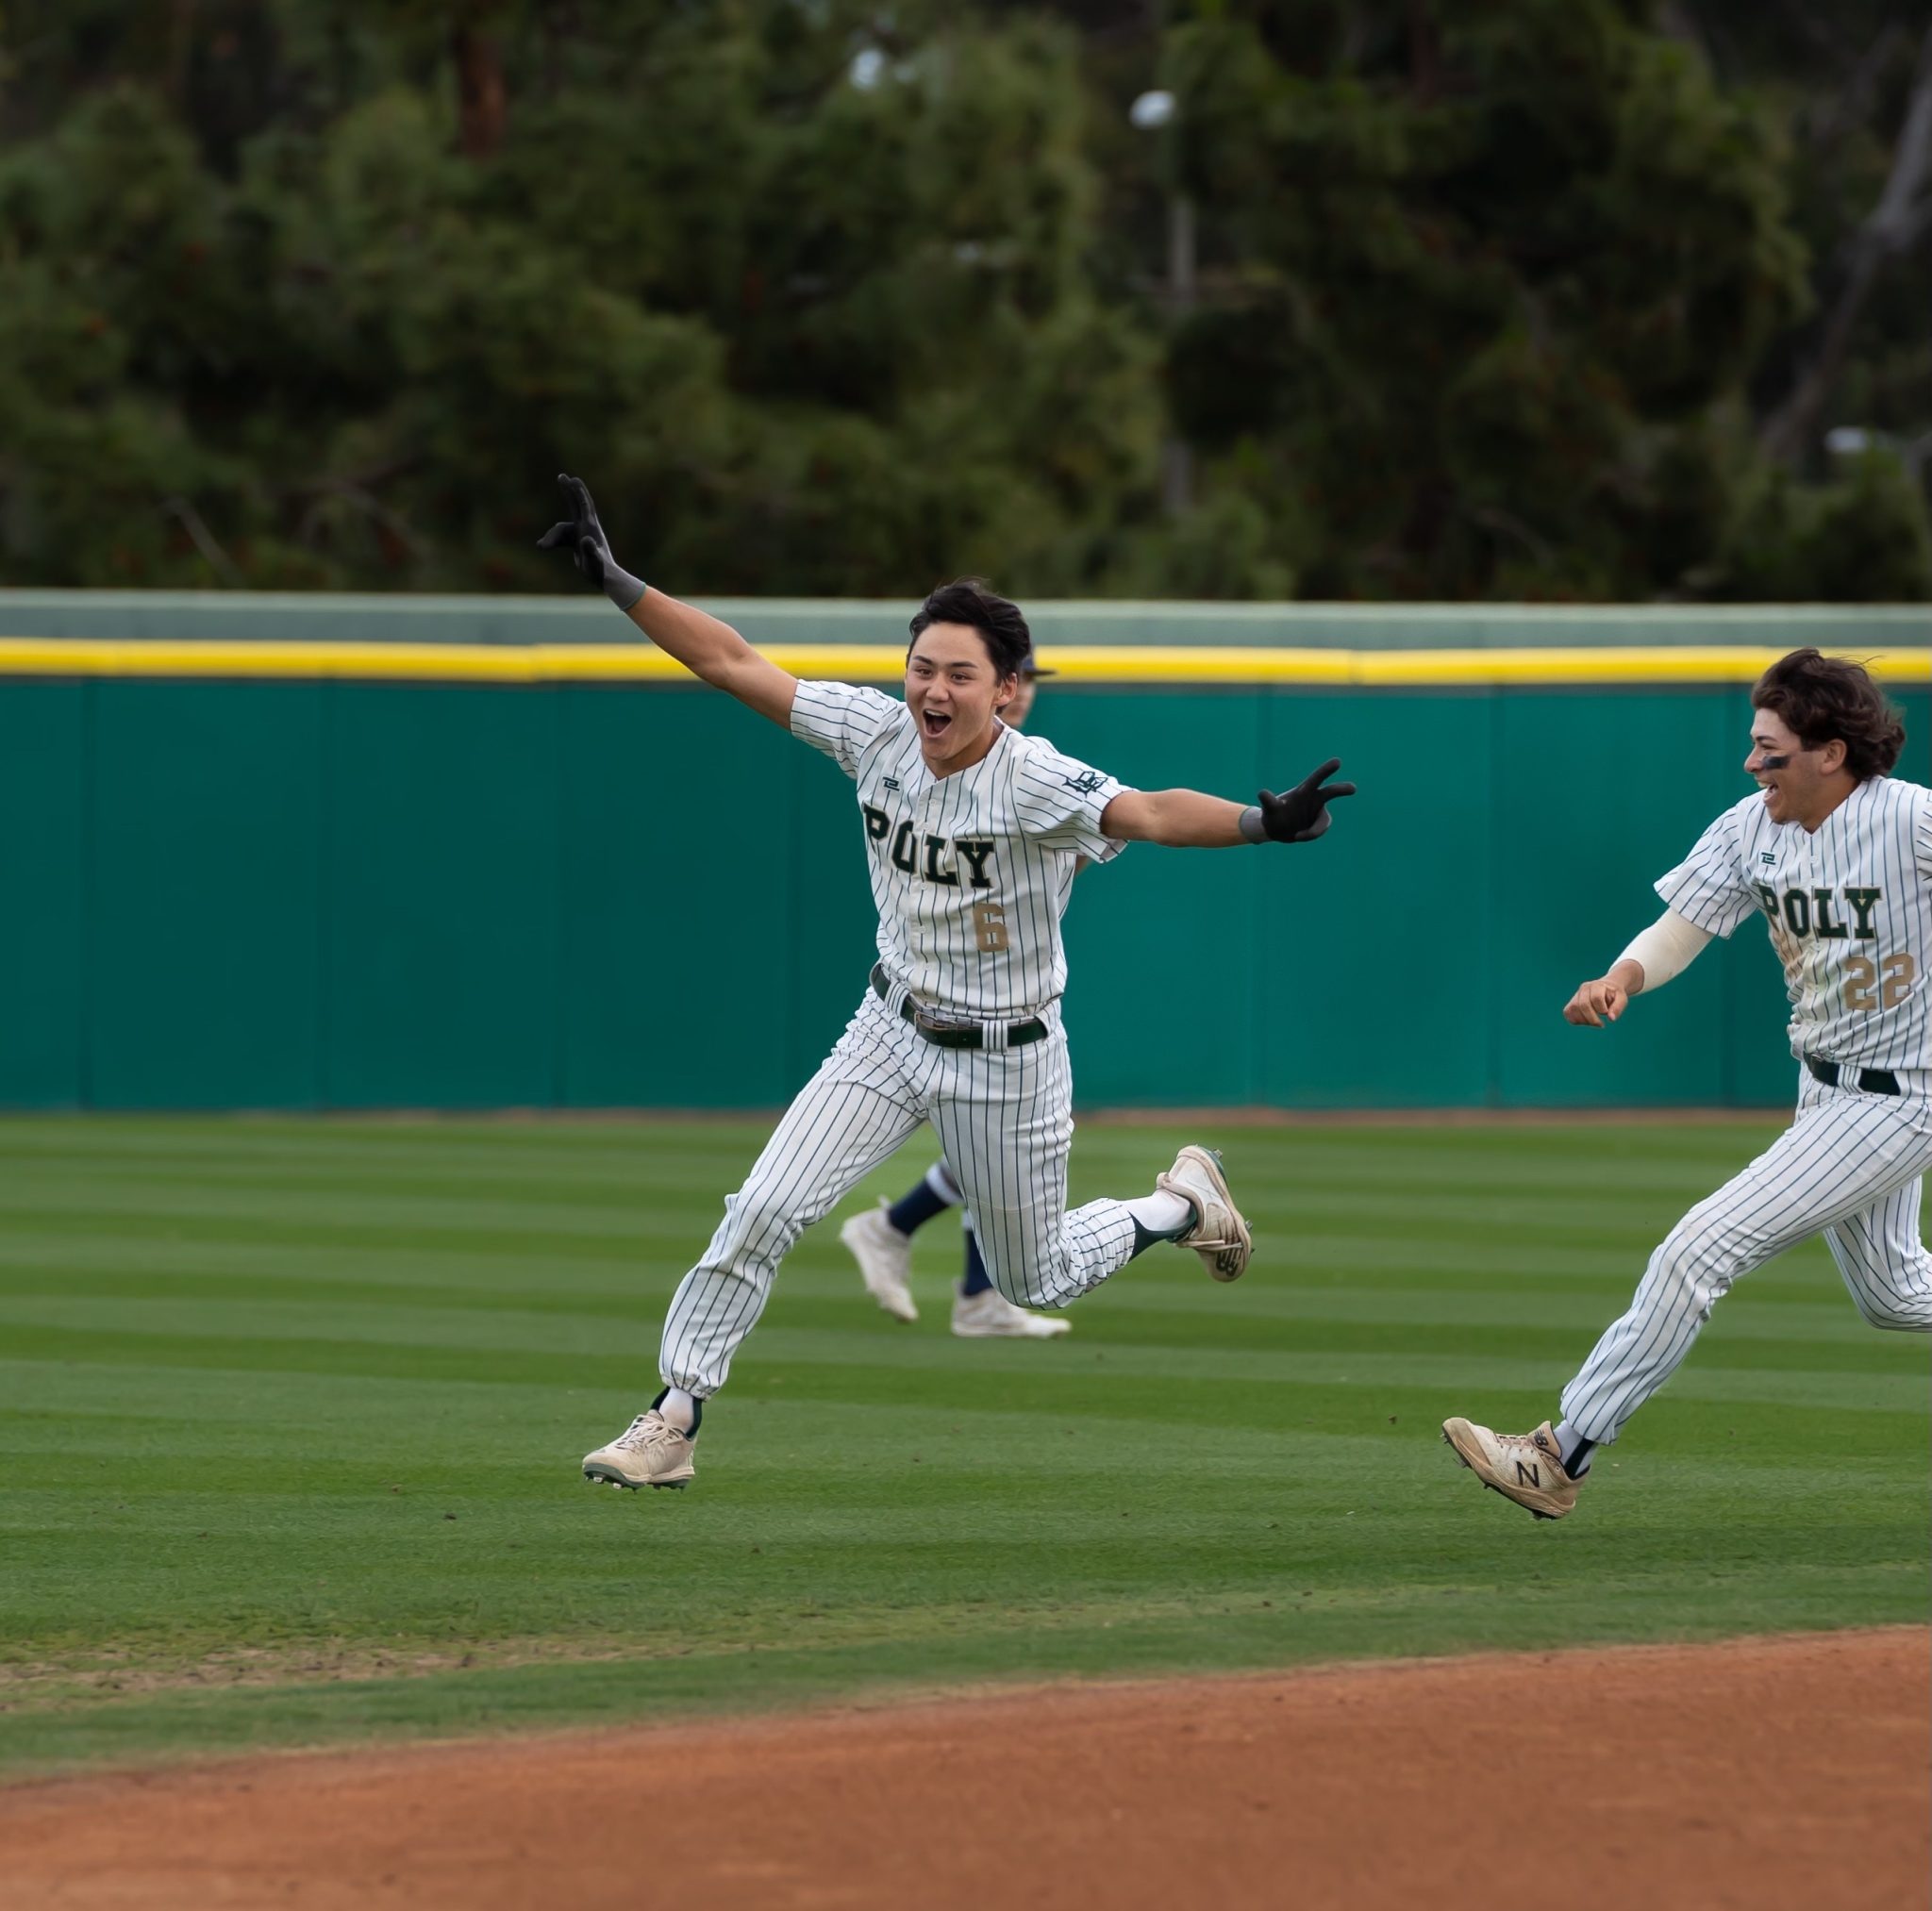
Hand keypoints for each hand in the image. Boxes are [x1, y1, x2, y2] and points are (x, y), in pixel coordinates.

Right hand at [537, 473, 645, 607]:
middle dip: (569, 491)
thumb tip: (585, 540)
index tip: (573, 480)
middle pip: (576, 506)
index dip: (579, 493)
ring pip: (562, 528)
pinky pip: (562, 536)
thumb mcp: (594, 562)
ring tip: (543, 547)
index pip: (584, 507)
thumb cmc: (600, 571)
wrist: (604, 578)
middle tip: (562, 476)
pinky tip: (543, 546)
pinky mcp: (577, 541)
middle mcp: (587, 528)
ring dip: (551, 536)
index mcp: (591, 529)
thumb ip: (590, 551)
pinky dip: (552, 540)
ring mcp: (582, 534)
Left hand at [1255, 759, 1355, 841]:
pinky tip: (1297, 836)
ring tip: (1297, 836)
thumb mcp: (1270, 810)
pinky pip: (1318, 831)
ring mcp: (1318, 812)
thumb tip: (1262, 793)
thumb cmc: (1273, 815)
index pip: (1316, 778)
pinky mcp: (1319, 824)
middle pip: (1331, 792)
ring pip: (1324, 821)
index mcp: (1304, 791)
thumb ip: (1268, 802)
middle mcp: (1314, 799)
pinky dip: (1309, 835)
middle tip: (1353, 788)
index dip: (1326, 770)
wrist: (1276, 830)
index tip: (1337, 761)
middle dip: (1341, 789)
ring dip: (1313, 831)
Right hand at [1564, 978, 1627, 1026]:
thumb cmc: (1614, 995)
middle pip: (1583, 1005)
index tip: (1607, 1013)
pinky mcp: (1572, 1001)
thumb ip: (1618, 1008)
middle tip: (1601, 1024)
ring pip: (1573, 1009)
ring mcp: (1576, 995)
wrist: (1607, 988)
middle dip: (1592, 1019)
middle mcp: (1584, 988)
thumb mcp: (1622, 999)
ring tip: (1593, 1023)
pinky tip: (1586, 1021)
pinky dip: (1575, 1020)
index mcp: (1597, 985)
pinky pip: (1567, 1012)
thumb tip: (1611, 1019)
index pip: (1596, 998)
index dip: (1602, 1010)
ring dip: (1584, 1020)